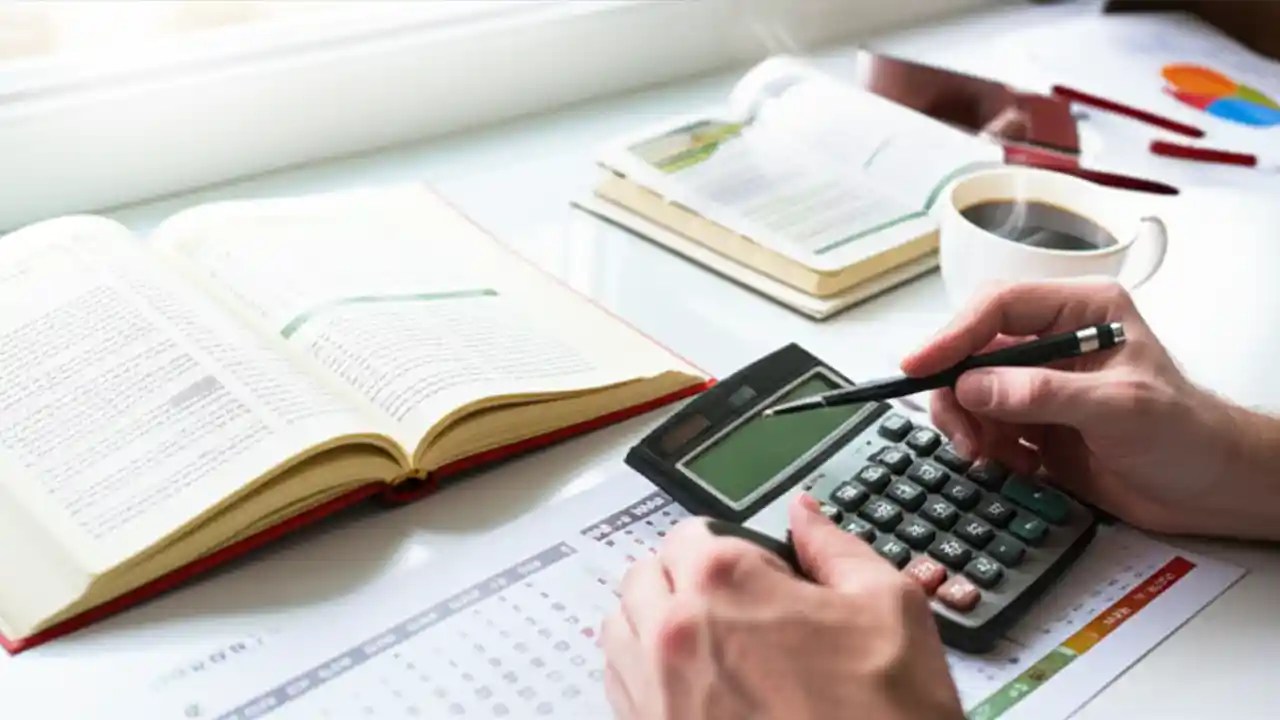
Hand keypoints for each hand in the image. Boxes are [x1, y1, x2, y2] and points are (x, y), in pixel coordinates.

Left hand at [600, 494, 963, 719]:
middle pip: (648, 574)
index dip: (734, 549)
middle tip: (742, 610)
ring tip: (715, 647)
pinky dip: (646, 673)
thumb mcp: (889, 610)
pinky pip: (620, 684)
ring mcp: (652, 692)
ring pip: (622, 627)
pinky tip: (699, 689)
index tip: (764, 576)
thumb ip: (836, 548)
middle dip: (687, 580)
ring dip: (657, 621)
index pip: (693, 532)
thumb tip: (805, 514)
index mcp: (724, 582)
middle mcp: (672, 634)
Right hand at [902, 278, 1279, 539]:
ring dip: (970, 426)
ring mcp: (1040, 381)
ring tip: (990, 456)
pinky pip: (984, 426)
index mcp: (1081, 311)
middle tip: (961, 433)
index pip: (1000, 307)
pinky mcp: (1033, 421)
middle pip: (974, 350)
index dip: (954, 334)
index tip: (919, 365)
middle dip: (957, 393)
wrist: (1206, 489)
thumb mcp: (1118, 409)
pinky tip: (1017, 466)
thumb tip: (973, 387)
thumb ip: (1043, 394)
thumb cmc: (1186, 436)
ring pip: (970, 392)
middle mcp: (1055, 340)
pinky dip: (987, 449)